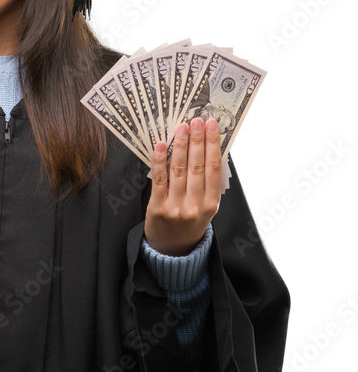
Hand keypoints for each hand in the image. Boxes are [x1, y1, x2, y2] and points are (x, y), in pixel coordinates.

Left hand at [143, 118, 220, 255]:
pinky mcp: (157, 208)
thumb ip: (208, 183)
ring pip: (178, 171)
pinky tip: (160, 146)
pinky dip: (159, 161)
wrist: (172, 250)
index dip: (213, 145)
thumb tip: (208, 148)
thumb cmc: (190, 222)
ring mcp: (176, 208)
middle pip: (197, 167)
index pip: (214, 169)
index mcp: (211, 204)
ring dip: (180, 146)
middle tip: (197, 121)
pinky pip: (159, 180)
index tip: (212, 126)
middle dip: (197, 141)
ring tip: (182, 128)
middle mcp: (195, 206)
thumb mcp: (206, 207)